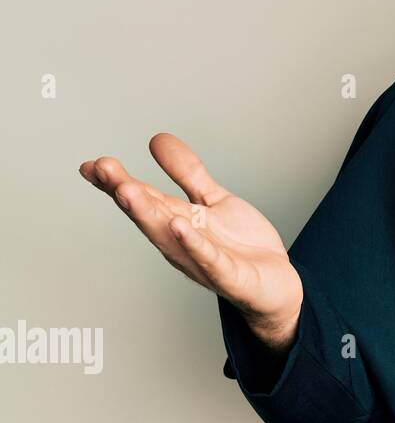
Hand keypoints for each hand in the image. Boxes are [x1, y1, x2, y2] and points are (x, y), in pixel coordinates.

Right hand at [79, 133, 302, 348]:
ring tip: (128, 190)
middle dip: (126, 192)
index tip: (90, 165)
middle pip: (149, 215)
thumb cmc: (239, 245)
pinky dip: (193, 243)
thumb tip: (157, 139)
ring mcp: (202, 260)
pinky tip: (179, 224)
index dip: (116, 183)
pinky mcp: (228, 275)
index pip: (143, 199)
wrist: (276, 283)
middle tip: (103, 169)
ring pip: (170, 236)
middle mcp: (182, 242)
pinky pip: (209, 258)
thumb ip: (187, 173)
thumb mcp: (214, 200)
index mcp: (176, 221)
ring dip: (148, 214)